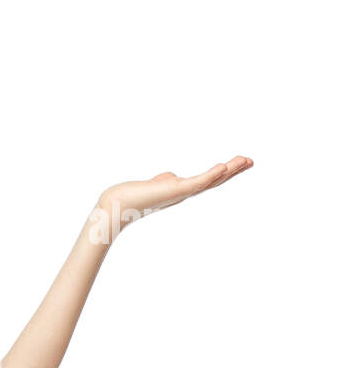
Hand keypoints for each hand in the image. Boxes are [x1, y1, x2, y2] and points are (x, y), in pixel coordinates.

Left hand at [91, 156, 252, 242]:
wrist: (116, 206)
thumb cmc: (131, 196)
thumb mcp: (154, 184)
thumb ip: (166, 180)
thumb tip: (172, 176)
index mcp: (180, 190)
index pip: (207, 180)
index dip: (224, 172)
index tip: (240, 162)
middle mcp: (183, 193)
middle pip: (214, 181)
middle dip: (233, 171)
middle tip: (251, 161)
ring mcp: (179, 192)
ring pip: (209, 181)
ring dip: (228, 171)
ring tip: (245, 160)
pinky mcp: (173, 191)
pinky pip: (195, 183)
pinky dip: (209, 176)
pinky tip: (222, 167)